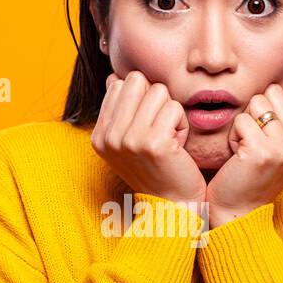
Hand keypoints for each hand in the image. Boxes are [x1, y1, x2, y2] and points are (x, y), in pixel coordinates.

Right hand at [90, 70, 206, 208]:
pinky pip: (174, 108)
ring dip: (170, 112)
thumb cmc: (156, 168)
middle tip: (159, 128)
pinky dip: (182, 124)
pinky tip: (177, 146)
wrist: (172, 205)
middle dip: (155, 100)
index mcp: (99, 134)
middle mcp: (109, 137)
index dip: (141, 100)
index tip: (145, 127)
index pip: (120, 83)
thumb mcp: (128, 140)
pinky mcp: (153, 143)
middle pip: (138, 81)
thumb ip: (119, 109)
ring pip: (159, 91)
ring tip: (168, 138)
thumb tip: (114, 77)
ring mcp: (129, 139)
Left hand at [205, 83, 282, 228]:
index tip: (267, 134)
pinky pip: (241, 120)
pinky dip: (233, 135)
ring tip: (245, 148)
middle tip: (254, 140)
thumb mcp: (282, 148)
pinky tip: (237, 156)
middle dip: (256, 112)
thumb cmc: (253, 176)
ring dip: (243, 124)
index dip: (271, 107)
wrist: (238, 211)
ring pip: (256, 103)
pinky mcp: (262, 152)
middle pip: (274, 93)